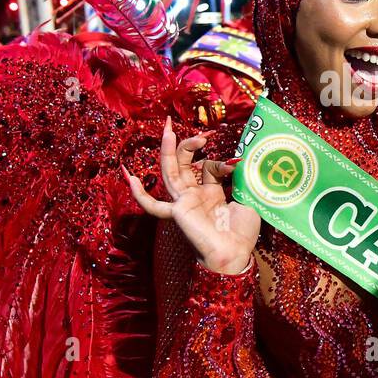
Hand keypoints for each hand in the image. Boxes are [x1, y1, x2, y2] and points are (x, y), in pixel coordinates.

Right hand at [125, 117, 260, 274]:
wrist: (235, 254)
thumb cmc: (242, 233)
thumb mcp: (248, 198)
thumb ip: (243, 180)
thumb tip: (244, 160)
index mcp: (211, 194)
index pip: (208, 167)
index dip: (219, 161)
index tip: (235, 162)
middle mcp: (195, 196)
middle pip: (184, 164)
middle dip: (183, 144)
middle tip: (177, 123)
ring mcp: (184, 203)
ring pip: (170, 173)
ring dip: (169, 152)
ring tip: (168, 130)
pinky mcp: (178, 211)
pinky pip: (154, 205)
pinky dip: (140, 194)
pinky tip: (129, 177)